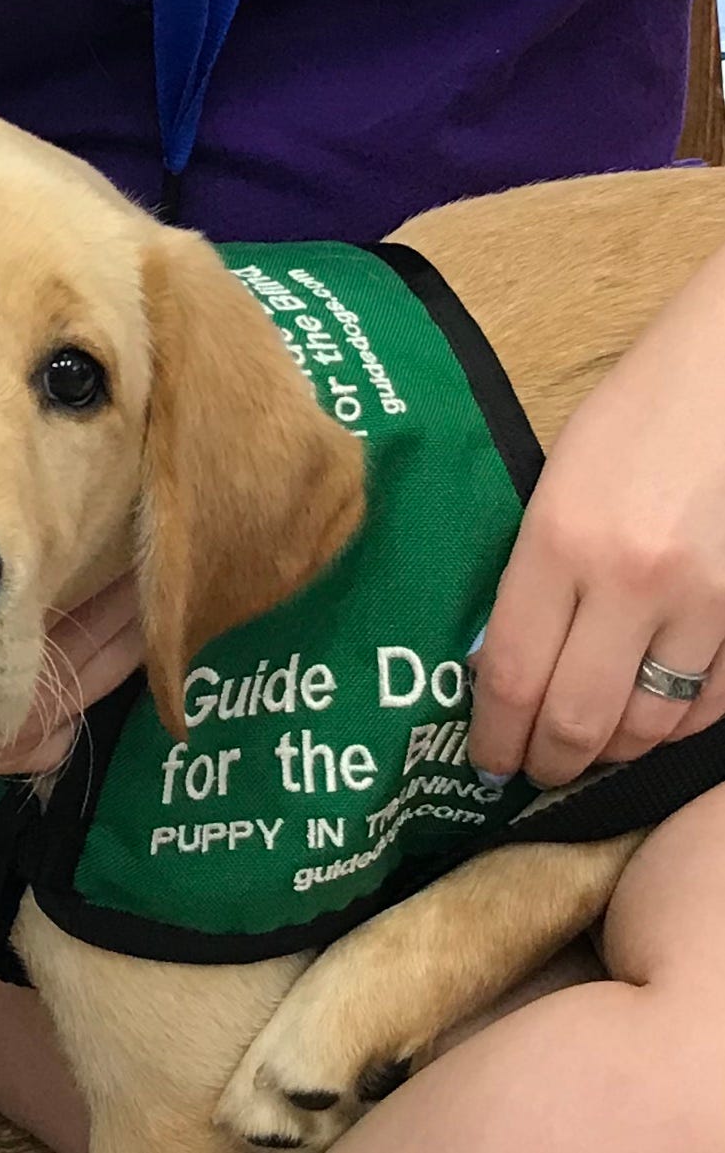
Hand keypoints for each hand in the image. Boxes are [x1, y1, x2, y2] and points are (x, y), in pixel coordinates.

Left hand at [472, 261, 724, 788]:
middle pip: (578, 717)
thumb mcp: (556, 485)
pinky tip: (657, 719)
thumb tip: (505, 660)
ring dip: (616, 749)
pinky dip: (681, 722)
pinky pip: (714, 701)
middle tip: (535, 771)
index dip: (494, 734)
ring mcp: (705, 602)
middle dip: (550, 759)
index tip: (485, 761)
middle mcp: (630, 582)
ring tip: (592, 749)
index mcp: (559, 543)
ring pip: (651, 721)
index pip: (510, 673)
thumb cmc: (636, 415)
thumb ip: (534, 572)